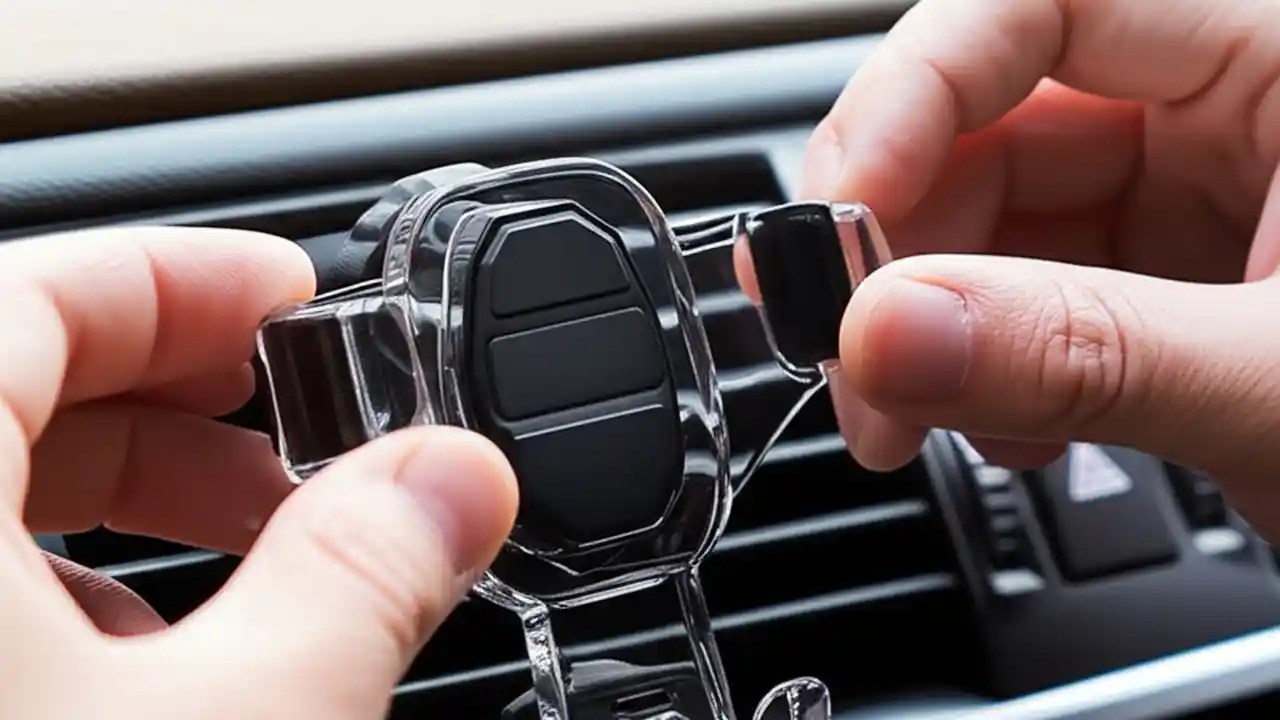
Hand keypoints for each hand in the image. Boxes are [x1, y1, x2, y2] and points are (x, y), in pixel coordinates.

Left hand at [1, 228, 517, 717]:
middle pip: (12, 380)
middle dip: (182, 405)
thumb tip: (454, 479)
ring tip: (257, 569)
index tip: (294, 301)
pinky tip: (155, 670)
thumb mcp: (240, 719)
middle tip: (302, 442)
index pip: (31, 289)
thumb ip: (364, 571)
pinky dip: (64, 595)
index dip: (187, 275)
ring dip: (134, 507)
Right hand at [801, 1, 1279, 531]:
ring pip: (1004, 215)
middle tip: (856, 357)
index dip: (913, 96)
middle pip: (997, 120)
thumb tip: (890, 335)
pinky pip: (1044, 284)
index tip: (843, 221)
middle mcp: (1246, 96)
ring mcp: (1212, 185)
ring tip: (922, 419)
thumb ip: (1086, 353)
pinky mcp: (1189, 268)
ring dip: (936, 323)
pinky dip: (996, 358)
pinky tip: (1007, 424)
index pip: (1044, 2)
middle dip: (904, 249)